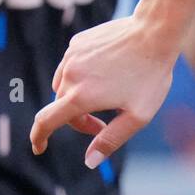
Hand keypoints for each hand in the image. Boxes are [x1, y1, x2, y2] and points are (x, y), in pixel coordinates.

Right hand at [31, 15, 178, 165]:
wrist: (155, 32)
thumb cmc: (151, 76)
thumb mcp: (138, 116)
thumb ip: (112, 139)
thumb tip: (90, 161)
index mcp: (80, 96)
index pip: (46, 121)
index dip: (39, 137)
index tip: (40, 147)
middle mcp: (70, 75)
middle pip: (61, 106)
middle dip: (79, 119)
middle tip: (104, 123)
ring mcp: (71, 56)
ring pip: (65, 86)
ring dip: (79, 97)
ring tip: (110, 96)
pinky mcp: (77, 43)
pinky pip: (73, 66)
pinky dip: (83, 76)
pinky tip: (109, 73)